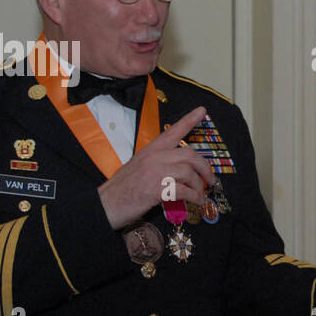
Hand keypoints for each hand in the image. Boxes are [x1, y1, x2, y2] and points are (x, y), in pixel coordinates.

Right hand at [98, 106, 216, 229]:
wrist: (104, 204)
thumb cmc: (122, 189)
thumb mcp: (139, 168)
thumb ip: (158, 164)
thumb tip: (180, 171)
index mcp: (149, 150)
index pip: (172, 131)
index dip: (189, 120)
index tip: (202, 110)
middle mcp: (153, 157)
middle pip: (189, 155)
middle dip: (205, 168)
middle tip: (211, 180)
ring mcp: (154, 172)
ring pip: (188, 173)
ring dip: (199, 186)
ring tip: (201, 196)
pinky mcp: (155, 189)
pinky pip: (184, 190)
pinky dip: (194, 197)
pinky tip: (196, 202)